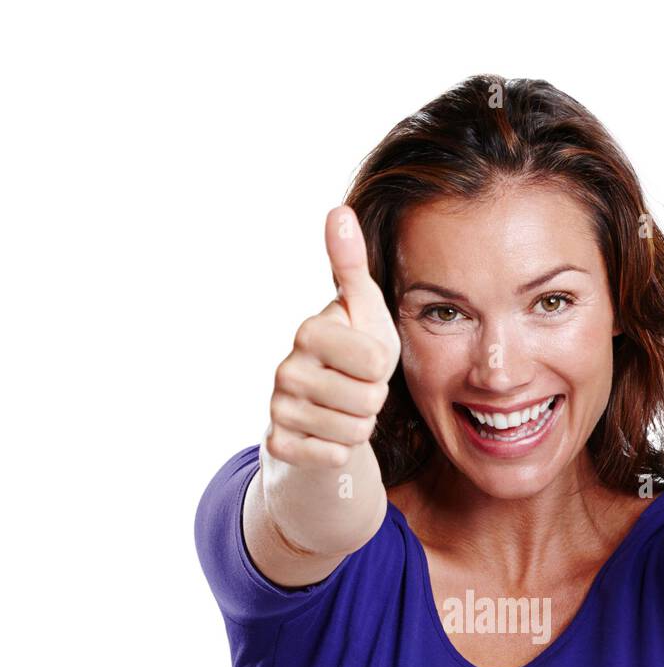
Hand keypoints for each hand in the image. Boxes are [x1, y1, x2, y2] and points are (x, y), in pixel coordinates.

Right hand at [268, 205, 401, 467]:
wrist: (322, 415)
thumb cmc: (352, 357)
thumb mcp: (364, 312)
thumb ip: (352, 266)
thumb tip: (338, 210)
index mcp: (310, 330)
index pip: (374, 359)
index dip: (382, 367)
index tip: (366, 360)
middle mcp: (286, 366)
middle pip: (368, 399)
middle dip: (373, 400)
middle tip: (356, 389)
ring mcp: (278, 407)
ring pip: (352, 432)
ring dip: (360, 427)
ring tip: (344, 410)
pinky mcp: (278, 443)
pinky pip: (332, 456)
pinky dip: (341, 452)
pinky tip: (327, 436)